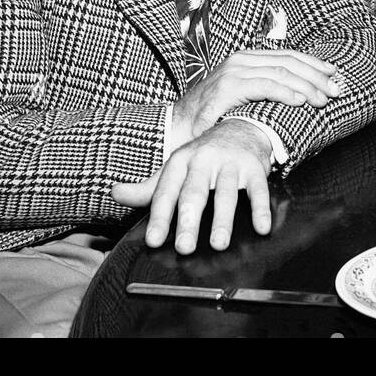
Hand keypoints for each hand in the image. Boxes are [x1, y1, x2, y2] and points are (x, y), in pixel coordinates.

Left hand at [111, 120, 273, 253]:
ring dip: (223, 219)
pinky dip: (261, 209)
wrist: (240, 128)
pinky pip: (258, 189)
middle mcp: (204, 160)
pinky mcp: (254, 168)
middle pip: (195, 192)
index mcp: (180, 161)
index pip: (166, 192)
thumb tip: (115, 193)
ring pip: (226, 192)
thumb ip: (147, 188)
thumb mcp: (174, 169)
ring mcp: (230, 163)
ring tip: (219, 244)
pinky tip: (261, 227)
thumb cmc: (202, 157)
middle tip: (184, 247)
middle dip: (189, 220)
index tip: (153, 240)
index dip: (159, 217)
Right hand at [170, 48, 344, 146]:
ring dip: (307, 85)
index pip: (288, 55)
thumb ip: (267, 90)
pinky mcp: (228, 86)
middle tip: (336, 89)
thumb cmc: (215, 115)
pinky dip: (286, 92)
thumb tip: (302, 93)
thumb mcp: (244, 97)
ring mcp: (235, 71)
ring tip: (323, 98)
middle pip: (289, 61)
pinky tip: (301, 101)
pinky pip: (264, 85)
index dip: (314, 64)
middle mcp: (242, 59)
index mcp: (248, 58)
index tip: (334, 75)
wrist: (181, 125)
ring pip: (281, 72)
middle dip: (317, 75)